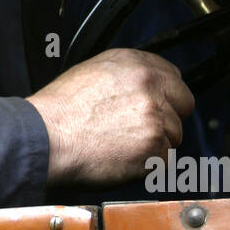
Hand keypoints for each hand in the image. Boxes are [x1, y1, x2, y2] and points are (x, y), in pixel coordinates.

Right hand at [26, 49, 194, 185]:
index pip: (174, 77)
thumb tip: (143, 88)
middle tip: (142, 131)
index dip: (166, 96)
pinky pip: (164, 160)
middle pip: (183, 106)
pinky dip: (147, 165)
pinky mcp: (154, 146)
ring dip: (155, 145)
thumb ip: (125, 77)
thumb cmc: (60, 111)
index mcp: (134, 64)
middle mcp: (149, 85)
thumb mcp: (91, 73)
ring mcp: (155, 116)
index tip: (158, 106)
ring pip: (174, 136)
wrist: (47, 137)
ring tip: (121, 146)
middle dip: (168, 119)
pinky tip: (122, 159)